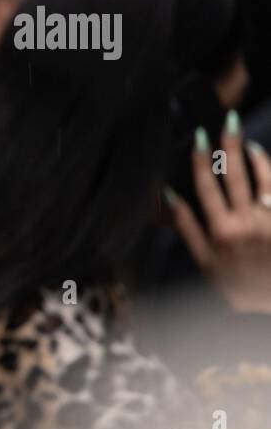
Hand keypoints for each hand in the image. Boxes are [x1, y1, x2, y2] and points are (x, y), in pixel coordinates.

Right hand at [170, 118, 270, 314]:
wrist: (269, 307)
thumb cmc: (236, 287)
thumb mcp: (203, 261)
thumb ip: (186, 226)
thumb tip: (168, 195)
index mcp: (220, 230)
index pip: (207, 186)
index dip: (202, 159)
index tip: (200, 137)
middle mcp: (246, 223)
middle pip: (234, 175)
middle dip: (229, 145)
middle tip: (228, 121)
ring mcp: (270, 222)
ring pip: (263, 180)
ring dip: (256, 158)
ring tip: (248, 144)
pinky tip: (267, 165)